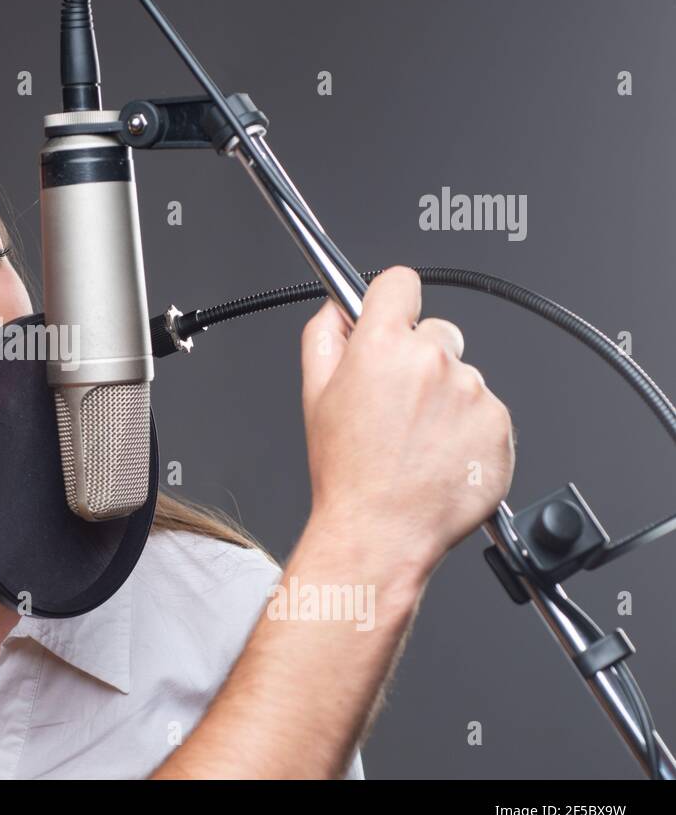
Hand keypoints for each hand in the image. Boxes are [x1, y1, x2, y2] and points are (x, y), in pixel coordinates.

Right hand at [299, 266, 514, 581]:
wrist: (381, 531)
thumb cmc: (347, 473)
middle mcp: (431, 361)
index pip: (399, 283)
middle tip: (398, 404)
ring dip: (446, 397)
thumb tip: (336, 309)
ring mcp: (471, 392)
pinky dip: (469, 429)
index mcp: (380, 347)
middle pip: (436, 332)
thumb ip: (323, 338)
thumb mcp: (314, 397)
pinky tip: (441, 456)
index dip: (391, 300)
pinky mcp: (499, 424)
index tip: (391, 317)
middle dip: (419, 358)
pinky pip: (487, 411)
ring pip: (463, 375)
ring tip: (418, 440)